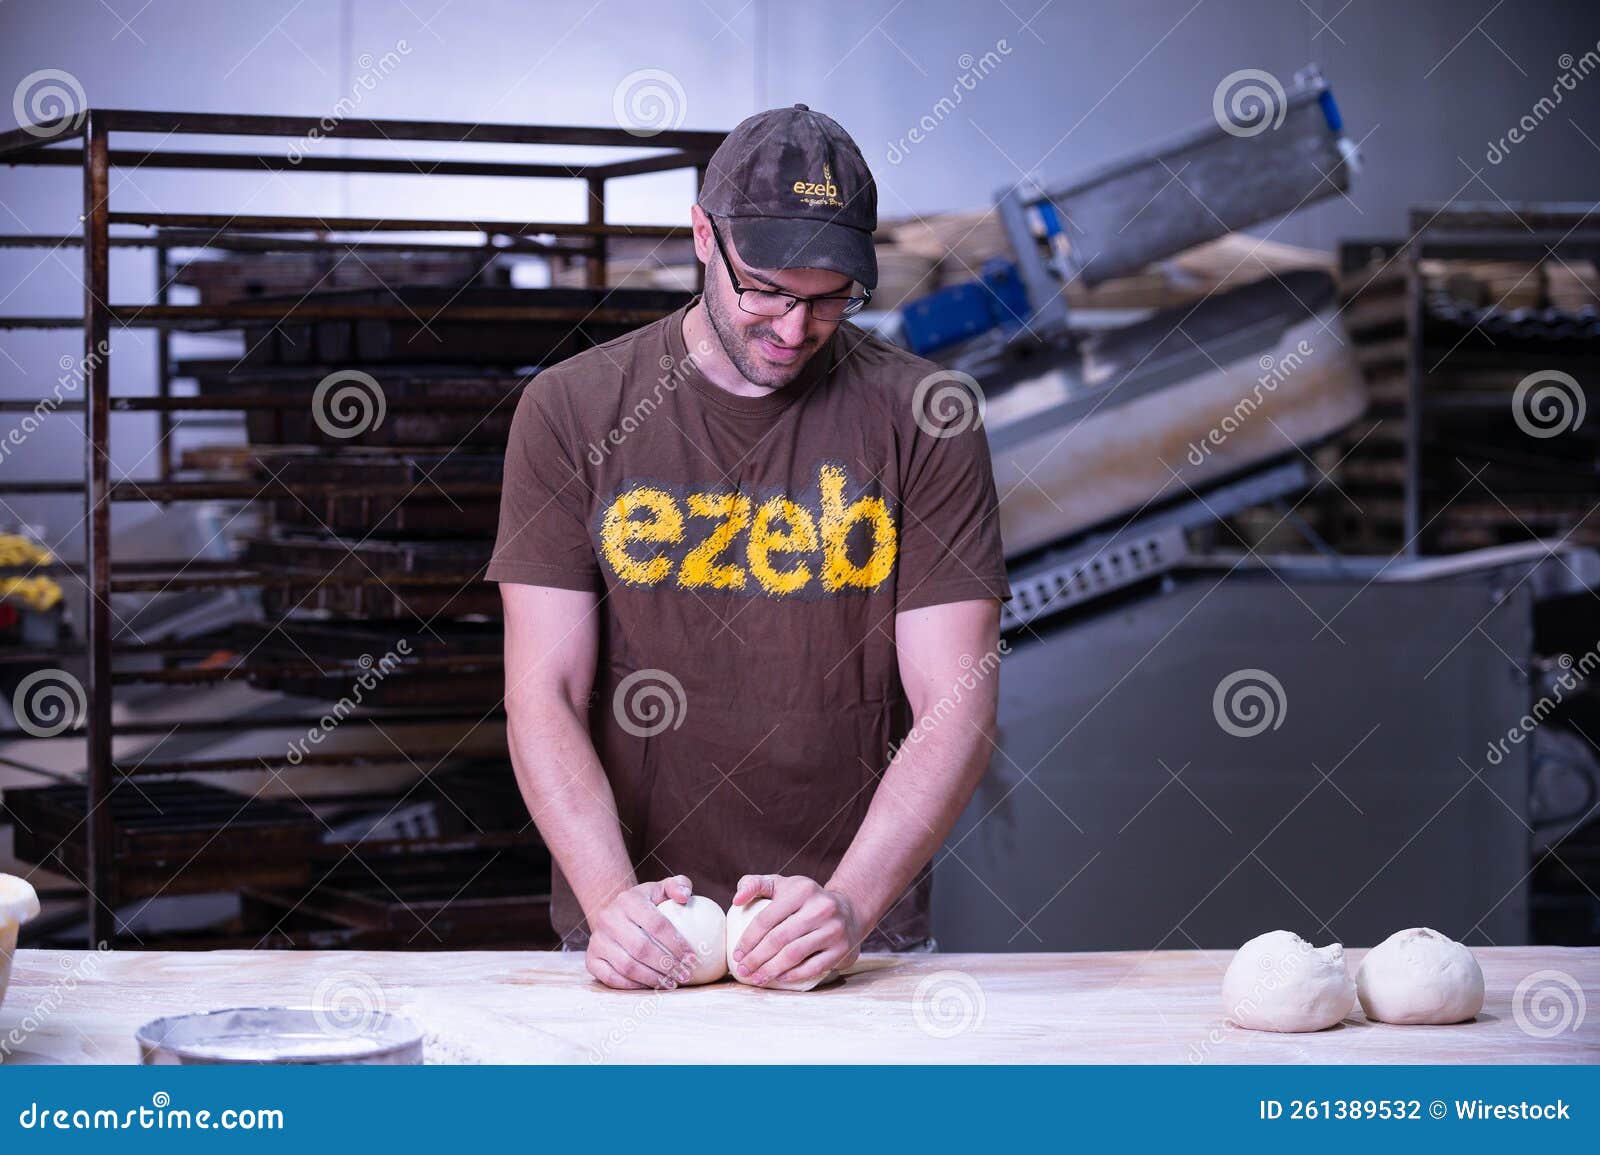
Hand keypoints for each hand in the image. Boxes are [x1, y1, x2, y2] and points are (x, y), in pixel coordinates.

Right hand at [584, 875, 697, 989]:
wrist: (614, 913)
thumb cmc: (646, 903)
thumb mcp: (661, 889)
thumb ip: (678, 885)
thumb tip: (685, 897)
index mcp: (628, 900)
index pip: (657, 925)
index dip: (676, 944)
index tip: (692, 958)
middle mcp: (609, 919)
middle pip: (641, 948)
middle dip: (667, 966)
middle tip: (684, 975)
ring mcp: (597, 940)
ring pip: (627, 966)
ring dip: (652, 978)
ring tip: (671, 983)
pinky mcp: (591, 958)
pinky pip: (611, 978)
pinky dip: (632, 986)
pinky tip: (650, 986)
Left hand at [727, 873, 860, 986]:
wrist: (848, 910)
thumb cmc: (804, 899)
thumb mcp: (781, 885)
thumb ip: (754, 884)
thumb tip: (736, 900)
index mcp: (801, 890)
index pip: (767, 918)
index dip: (748, 939)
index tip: (736, 955)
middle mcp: (820, 908)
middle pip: (779, 938)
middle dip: (756, 958)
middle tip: (743, 970)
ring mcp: (833, 929)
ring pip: (794, 954)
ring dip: (771, 970)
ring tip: (756, 978)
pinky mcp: (842, 949)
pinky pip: (813, 967)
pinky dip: (793, 975)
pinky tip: (779, 978)